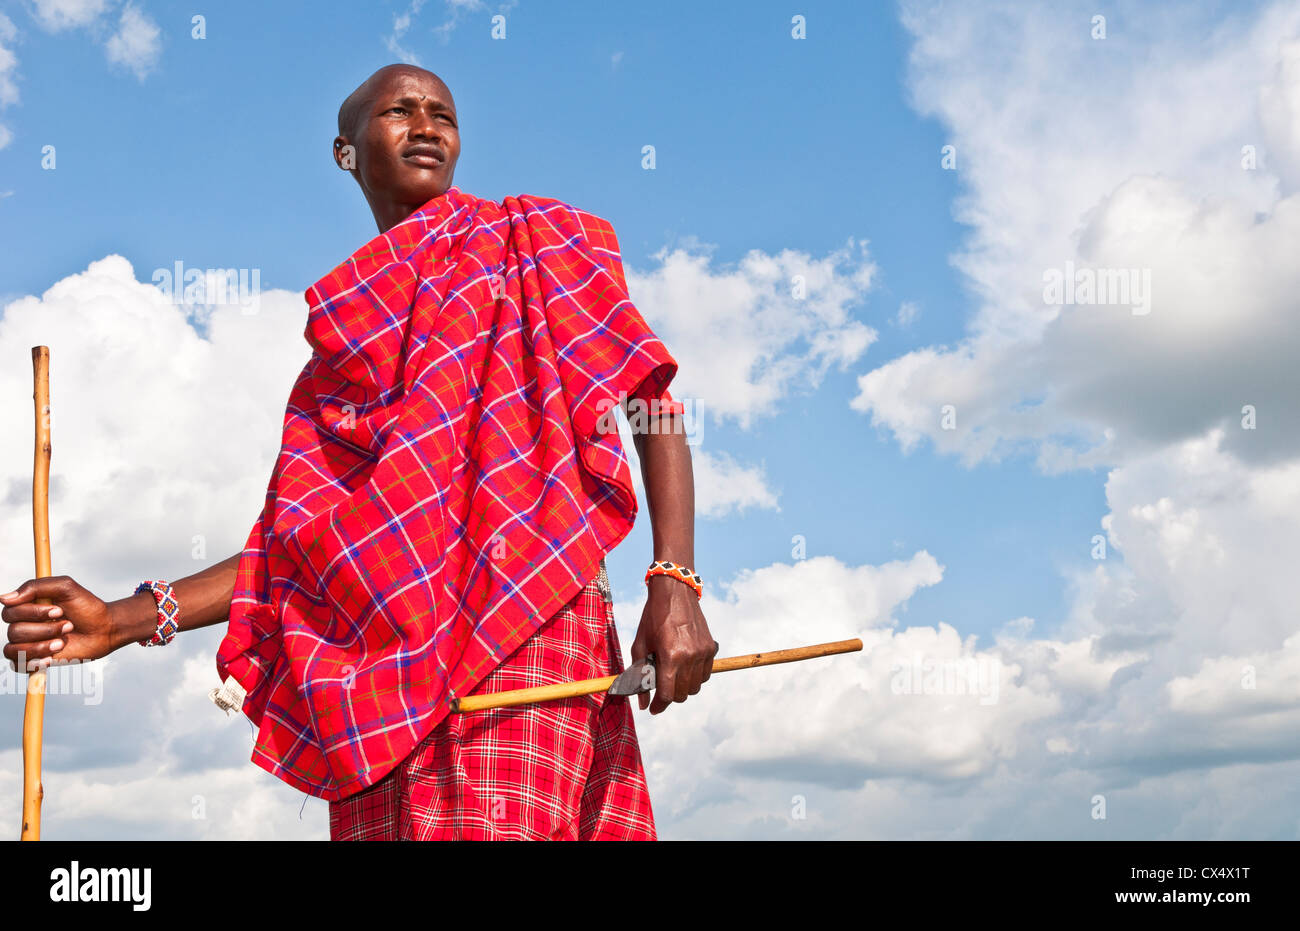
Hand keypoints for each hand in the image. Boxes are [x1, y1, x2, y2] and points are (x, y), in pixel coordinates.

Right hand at [1, 576, 117, 671]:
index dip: (32, 613)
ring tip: (63, 642)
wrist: (105, 629)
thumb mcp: (66, 588)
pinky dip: (33, 663)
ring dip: (41, 646)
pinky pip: (18, 665)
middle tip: (68, 625)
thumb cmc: (87, 607)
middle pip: (14, 631)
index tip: (59, 611)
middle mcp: (24, 624)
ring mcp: (28, 643)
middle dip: (44, 630)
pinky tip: (51, 658)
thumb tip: (4, 598)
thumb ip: (36, 587)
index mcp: (27, 606)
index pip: (10, 611)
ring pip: (14, 649)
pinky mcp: (35, 659)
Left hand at [630, 574, 718, 713]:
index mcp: (670, 656)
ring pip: (695, 687)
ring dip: (683, 687)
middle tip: (660, 687)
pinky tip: (684, 666)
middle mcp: (690, 657)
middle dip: (669, 696)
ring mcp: (703, 653)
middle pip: (682, 694)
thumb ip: (639, 675)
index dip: (659, 706)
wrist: (675, 592)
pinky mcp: (710, 648)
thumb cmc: (652, 618)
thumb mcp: (640, 645)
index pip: (667, 695)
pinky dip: (695, 677)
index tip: (653, 709)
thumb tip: (642, 703)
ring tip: (672, 674)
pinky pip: (705, 675)